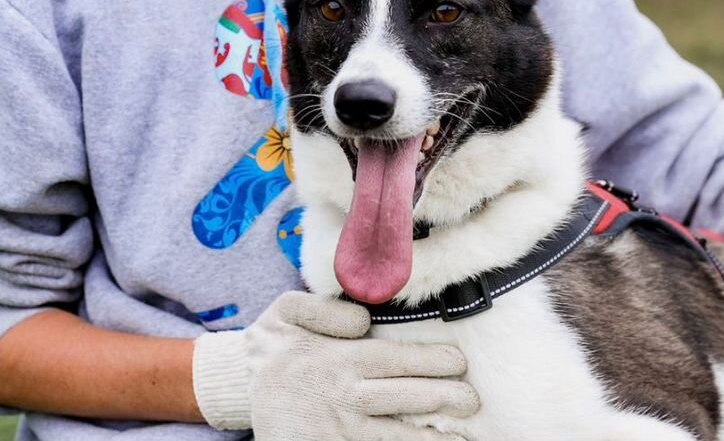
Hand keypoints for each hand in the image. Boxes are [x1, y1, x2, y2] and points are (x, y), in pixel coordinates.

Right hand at [192, 291, 478, 440]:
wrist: (238, 383)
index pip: (399, 359)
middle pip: (406, 397)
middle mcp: (346, 394)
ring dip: (429, 438)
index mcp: (342, 357)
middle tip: (473, 401)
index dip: (434, 362)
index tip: (460, 364)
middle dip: (445, 399)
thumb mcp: (287, 309)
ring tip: (462, 439)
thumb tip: (363, 322)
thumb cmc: (275, 343)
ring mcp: (339, 428)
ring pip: (395, 436)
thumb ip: (325, 310)